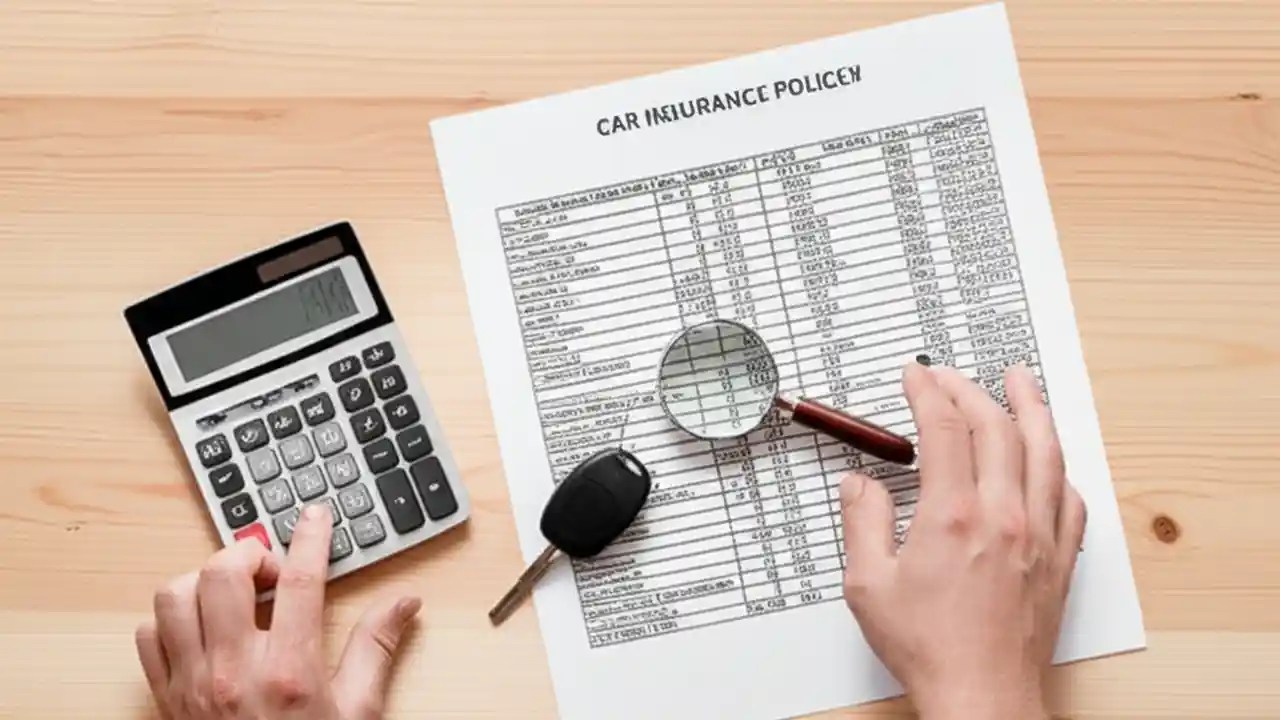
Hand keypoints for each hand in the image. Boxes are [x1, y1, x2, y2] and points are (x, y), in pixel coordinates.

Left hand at [135, 505, 421, 718]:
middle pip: (222, 575)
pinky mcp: (167, 699)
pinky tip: (202, 626)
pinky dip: (171, 619)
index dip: (310, 538)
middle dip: (248, 555)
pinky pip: (149, 636)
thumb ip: (376, 649)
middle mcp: (234, 671)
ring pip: (175, 597)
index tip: (316, 516)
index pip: (299, 581)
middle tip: (272, 568)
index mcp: (289, 672)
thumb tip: (403, 603)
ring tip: (234, 592)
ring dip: (204, 581)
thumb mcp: (358, 712)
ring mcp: (193, 684)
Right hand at [838, 363, 1085, 719]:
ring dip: (1031, 408)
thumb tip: (859, 485)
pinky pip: (1070, 499)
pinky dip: (1058, 468)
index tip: (916, 375)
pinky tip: (1048, 459)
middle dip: (971, 389)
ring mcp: (1037, 536)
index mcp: (953, 516)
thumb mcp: (868, 584)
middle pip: (997, 427)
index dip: (928, 391)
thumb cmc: (928, 648)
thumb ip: (861, 523)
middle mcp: (1003, 516)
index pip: (944, 428)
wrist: (981, 696)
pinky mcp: (1057, 561)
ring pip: (1045, 452)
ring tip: (1020, 380)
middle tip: (951, 375)